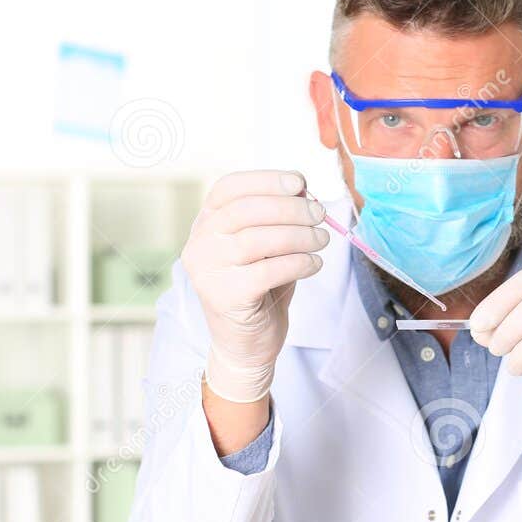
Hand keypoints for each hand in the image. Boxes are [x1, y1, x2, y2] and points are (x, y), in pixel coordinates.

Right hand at [181, 170, 328, 402]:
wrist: (247, 342)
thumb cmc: (261, 287)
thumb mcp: (269, 245)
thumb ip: (279, 218)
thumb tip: (305, 191)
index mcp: (205, 223)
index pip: (228, 188)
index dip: (265, 179)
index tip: (299, 182)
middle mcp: (199, 244)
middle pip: (245, 210)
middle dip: (290, 208)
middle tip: (320, 215)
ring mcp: (207, 271)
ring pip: (258, 239)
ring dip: (300, 236)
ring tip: (323, 240)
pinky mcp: (224, 296)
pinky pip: (268, 270)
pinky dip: (298, 263)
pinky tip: (314, 264)